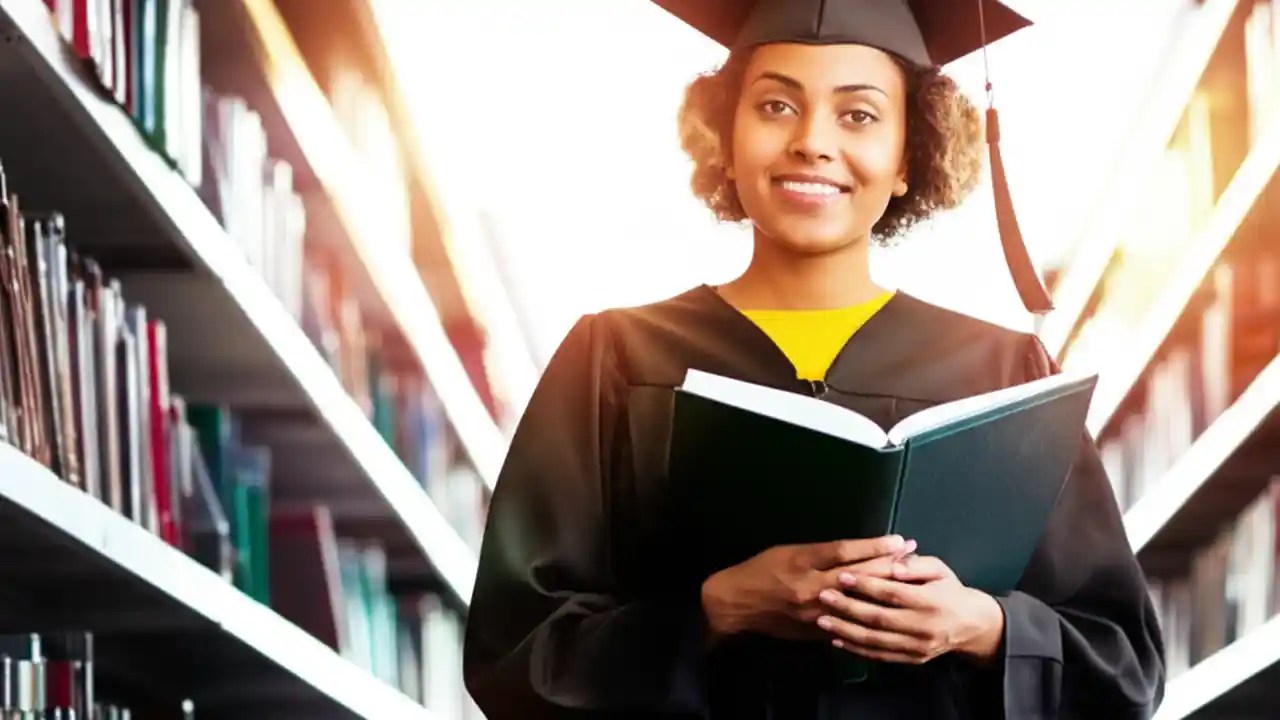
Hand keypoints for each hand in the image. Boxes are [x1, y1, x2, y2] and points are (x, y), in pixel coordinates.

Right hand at [700, 535, 914, 646]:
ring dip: (884, 589)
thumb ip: (819, 554)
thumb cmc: (761, 570)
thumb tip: (855, 552)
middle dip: (889, 565)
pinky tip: (885, 607)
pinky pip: (847, 622)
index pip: (845, 552)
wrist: (737, 604)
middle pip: (858, 576)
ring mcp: (815, 612)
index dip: (874, 546)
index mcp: (802, 561)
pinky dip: (867, 612)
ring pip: (857, 600)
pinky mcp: (816, 631)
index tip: (899, 540)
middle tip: (913, 555)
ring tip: (908, 579)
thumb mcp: (788, 551)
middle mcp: (811, 587)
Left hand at [814, 554, 1004, 664]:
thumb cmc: (949, 590)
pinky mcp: (911, 659)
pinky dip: (856, 649)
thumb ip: (916, 564)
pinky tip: (837, 640)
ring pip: (876, 640)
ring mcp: (917, 647)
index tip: (842, 575)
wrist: (971, 625)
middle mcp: (923, 627)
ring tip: (823, 620)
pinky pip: (880, 655)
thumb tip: (893, 564)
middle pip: (879, 618)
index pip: (893, 593)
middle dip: (848, 607)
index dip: (866, 584)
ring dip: (846, 631)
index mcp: (931, 602)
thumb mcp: (940, 569)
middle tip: (823, 597)